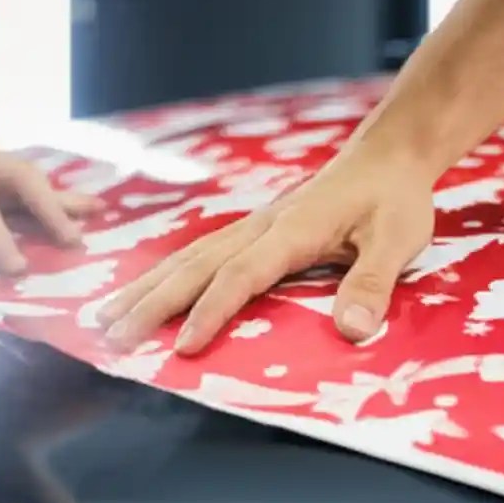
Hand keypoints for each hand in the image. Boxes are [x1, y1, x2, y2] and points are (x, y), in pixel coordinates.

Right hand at [97, 150, 435, 353]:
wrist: (386, 156)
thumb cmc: (394, 199)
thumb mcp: (398, 240)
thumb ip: (372, 283)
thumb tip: (353, 331)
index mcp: (290, 231)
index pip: (240, 276)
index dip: (211, 312)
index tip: (185, 347)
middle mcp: (259, 227)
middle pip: (194, 266)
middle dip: (151, 303)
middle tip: (112, 336)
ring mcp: (251, 227)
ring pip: (187, 259)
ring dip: (146, 289)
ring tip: (105, 318)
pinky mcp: (251, 231)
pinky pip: (199, 255)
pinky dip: (165, 276)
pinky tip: (144, 292)